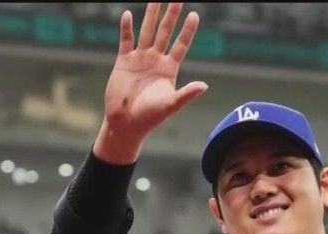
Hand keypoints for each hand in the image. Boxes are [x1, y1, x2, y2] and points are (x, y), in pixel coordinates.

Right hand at [93, 2, 208, 163]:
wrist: (125, 124)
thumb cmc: (150, 118)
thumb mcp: (171, 106)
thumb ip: (187, 94)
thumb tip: (204, 85)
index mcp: (169, 68)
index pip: (181, 44)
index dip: (187, 30)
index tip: (194, 14)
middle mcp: (156, 60)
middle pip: (165, 31)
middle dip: (171, 14)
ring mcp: (140, 59)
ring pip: (147, 31)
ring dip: (151, 14)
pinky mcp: (123, 62)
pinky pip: (126, 41)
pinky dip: (126, 28)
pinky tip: (128, 15)